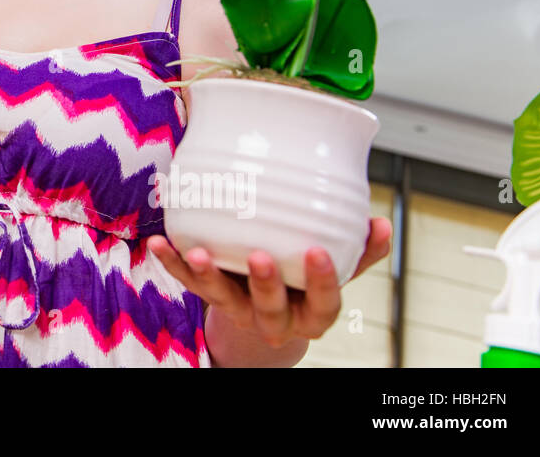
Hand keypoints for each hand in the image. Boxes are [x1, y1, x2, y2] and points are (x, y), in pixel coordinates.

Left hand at [145, 217, 392, 347]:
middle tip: (258, 256)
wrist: (267, 307)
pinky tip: (158, 243)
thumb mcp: (334, 266)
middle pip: (271, 308)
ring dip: (208, 276)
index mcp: (312, 312)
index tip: (316, 252)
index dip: (322, 281)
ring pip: (223, 300)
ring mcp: (239, 310)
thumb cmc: (305, 277)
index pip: (324, 303)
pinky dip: (172, 263)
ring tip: (197, 254)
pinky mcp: (209, 298)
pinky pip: (189, 284)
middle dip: (265, 285)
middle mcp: (276, 318)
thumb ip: (357, 248)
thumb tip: (380, 221)